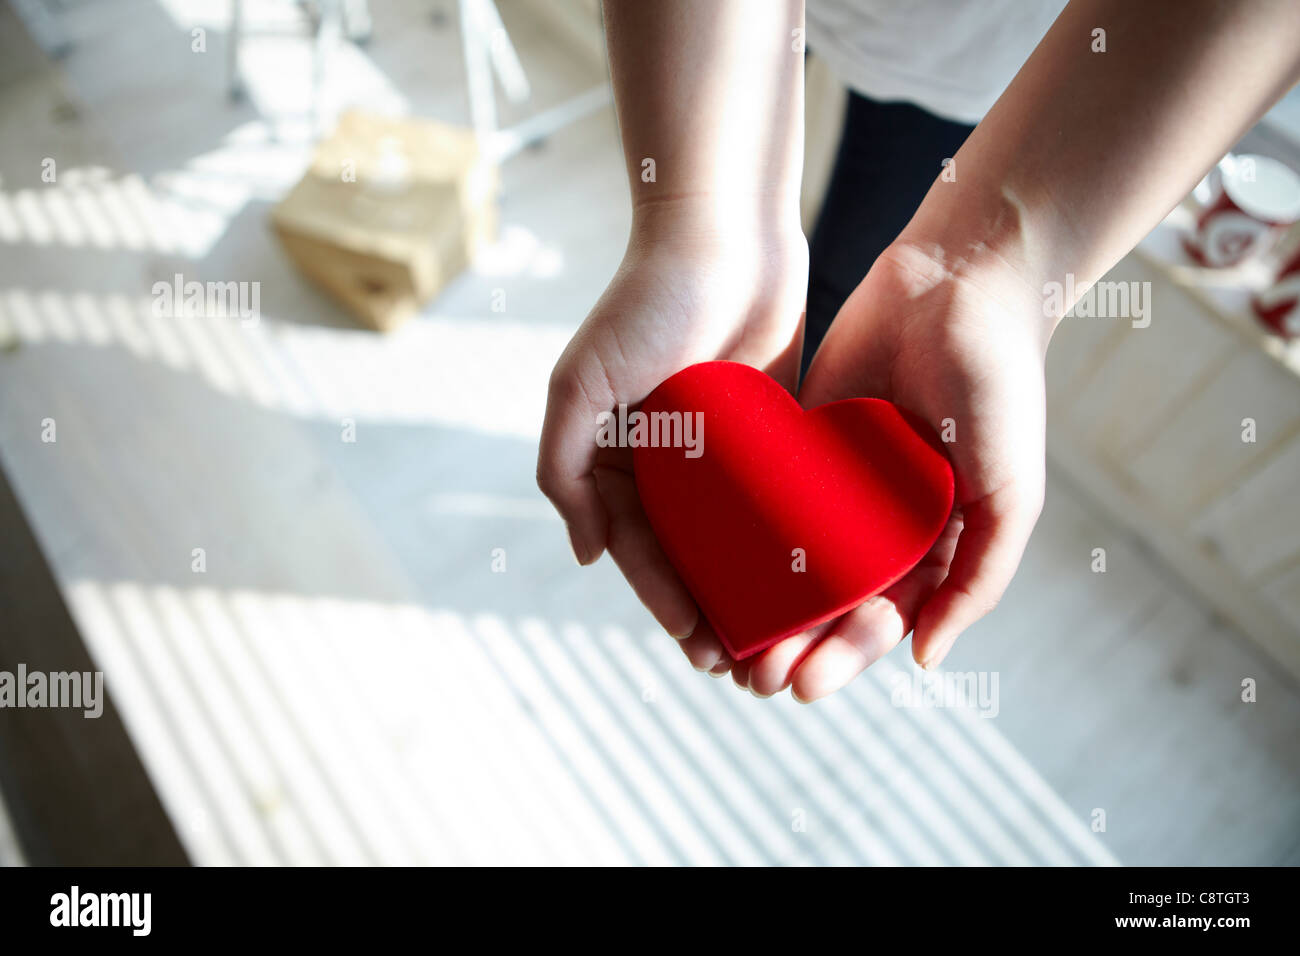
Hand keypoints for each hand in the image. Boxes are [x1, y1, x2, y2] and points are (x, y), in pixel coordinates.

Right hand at [537, 210, 807, 671]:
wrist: (722, 236)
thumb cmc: (644, 306)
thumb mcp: (579, 386)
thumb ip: (564, 471)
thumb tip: (583, 557)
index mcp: (613, 457)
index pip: (636, 548)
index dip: (663, 600)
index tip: (698, 644)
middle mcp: (662, 460)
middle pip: (685, 554)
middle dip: (709, 610)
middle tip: (740, 661)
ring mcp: (717, 449)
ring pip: (733, 539)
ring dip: (749, 591)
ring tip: (777, 638)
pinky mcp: (768, 433)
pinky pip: (774, 500)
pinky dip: (785, 544)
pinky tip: (809, 581)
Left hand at [731, 238, 1052, 700]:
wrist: (959, 284)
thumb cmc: (999, 389)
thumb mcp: (1010, 495)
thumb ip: (978, 579)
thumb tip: (926, 659)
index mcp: (933, 544)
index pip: (883, 619)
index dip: (844, 657)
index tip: (805, 684)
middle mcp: (882, 522)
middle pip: (828, 603)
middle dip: (795, 646)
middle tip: (756, 679)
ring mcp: (838, 483)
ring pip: (790, 562)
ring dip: (760, 608)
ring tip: (724, 644)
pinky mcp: (800, 439)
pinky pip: (764, 498)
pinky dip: (737, 537)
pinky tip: (705, 569)